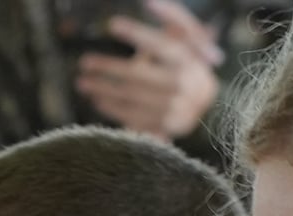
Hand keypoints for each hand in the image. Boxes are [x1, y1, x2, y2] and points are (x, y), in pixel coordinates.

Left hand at [72, 0, 223, 137]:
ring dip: (103, 89)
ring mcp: (172, 106)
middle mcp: (180, 83)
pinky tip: (96, 99)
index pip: (158, 43)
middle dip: (108, 67)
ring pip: (130, 97)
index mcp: (186, 59)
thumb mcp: (189, 40)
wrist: (210, 108)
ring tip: (83, 82)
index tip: (113, 25)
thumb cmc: (190, 66)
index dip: (136, 33)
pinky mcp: (164, 125)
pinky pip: (132, 117)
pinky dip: (111, 108)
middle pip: (137, 75)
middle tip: (84, 62)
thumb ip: (172, 19)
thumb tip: (149, 2)